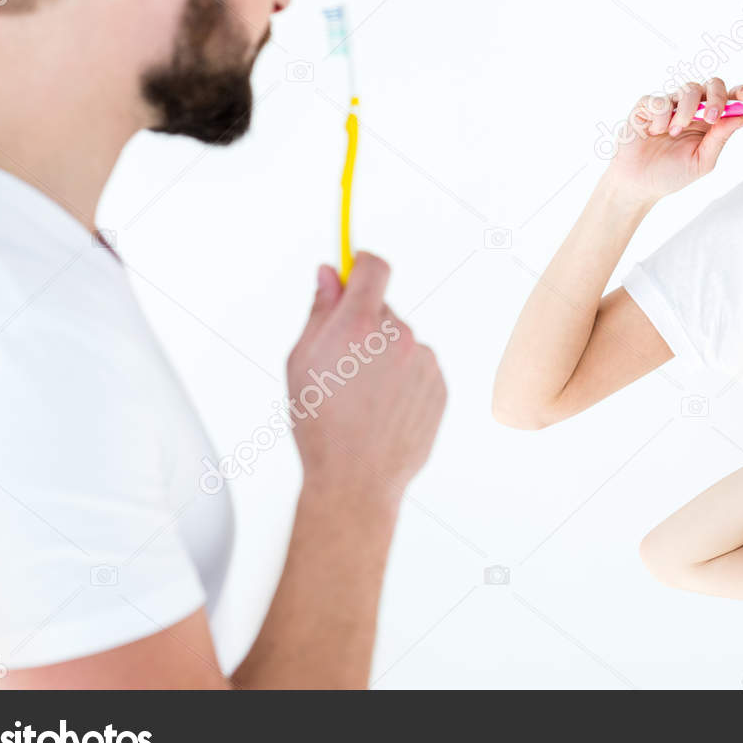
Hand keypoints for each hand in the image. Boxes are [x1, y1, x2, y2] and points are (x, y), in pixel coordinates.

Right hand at [285, 254, 446, 494]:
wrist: (356, 479)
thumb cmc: (320, 424)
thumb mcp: (302, 361)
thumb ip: (320, 310)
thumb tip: (329, 273)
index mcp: (360, 324)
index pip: (373, 266)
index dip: (360, 264)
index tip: (352, 270)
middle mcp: (399, 336)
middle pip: (383, 309)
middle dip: (363, 325)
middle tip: (341, 364)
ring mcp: (425, 362)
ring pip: (401, 343)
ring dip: (384, 357)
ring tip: (361, 397)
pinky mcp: (440, 386)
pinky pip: (418, 369)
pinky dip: (403, 381)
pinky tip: (382, 410)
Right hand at [606, 77, 742, 204]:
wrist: (639, 184)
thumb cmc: (671, 174)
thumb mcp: (702, 161)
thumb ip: (720, 138)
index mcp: (708, 122)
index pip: (729, 98)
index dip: (741, 92)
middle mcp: (692, 109)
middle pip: (712, 85)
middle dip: (716, 97)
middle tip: (711, 118)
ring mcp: (670, 106)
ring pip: (688, 89)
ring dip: (687, 111)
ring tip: (675, 133)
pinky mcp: (647, 106)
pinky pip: (661, 99)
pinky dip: (662, 116)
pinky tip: (655, 132)